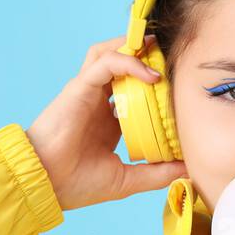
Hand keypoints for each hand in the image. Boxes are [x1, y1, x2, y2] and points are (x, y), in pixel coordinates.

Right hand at [24, 33, 188, 211]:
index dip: (157, 85)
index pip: (134, 90)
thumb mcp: (127, 179)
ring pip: (112, 53)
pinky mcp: (80, 86)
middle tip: (174, 61)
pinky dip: (129, 61)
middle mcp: (97, 101)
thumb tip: (189, 170)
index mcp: (107, 120)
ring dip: (136, 49)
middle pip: (123, 64)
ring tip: (161, 54)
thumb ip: (157, 172)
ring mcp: (88, 91)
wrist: (45, 185)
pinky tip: (152, 76)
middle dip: (148, 57)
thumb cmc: (76, 183)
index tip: (181, 91)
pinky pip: (106, 61)